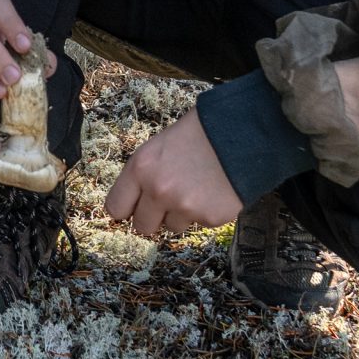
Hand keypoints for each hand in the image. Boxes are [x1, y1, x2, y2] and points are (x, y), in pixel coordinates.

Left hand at [104, 109, 242, 237]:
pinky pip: (199, 224)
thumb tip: (135, 202)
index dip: (127, 208)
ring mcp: (184, 207)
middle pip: (142, 226)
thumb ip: (144, 174)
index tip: (134, 207)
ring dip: (181, 214)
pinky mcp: (209, 218)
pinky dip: (206, 212)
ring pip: (172, 227)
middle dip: (153, 217)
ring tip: (197, 188)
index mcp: (140, 168)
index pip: (116, 207)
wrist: (243, 132)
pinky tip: (214, 190)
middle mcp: (158, 191)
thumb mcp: (160, 146)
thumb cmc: (199, 133)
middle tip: (168, 202)